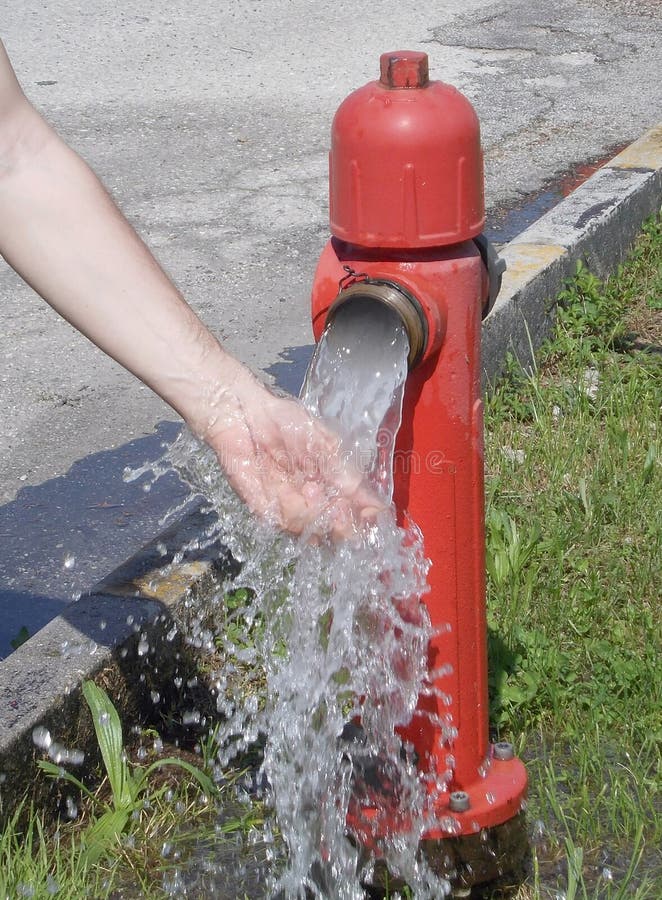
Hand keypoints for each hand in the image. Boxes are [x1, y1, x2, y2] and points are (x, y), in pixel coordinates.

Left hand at [203, 371, 384, 539]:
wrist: (243, 411)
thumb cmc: (285, 421)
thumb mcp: (325, 444)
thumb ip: (347, 474)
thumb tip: (376, 506)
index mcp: (330, 486)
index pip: (353, 515)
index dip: (363, 521)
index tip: (369, 515)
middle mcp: (310, 502)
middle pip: (332, 533)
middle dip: (341, 526)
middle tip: (339, 508)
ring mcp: (285, 507)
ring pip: (308, 532)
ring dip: (315, 516)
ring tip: (312, 488)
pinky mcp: (261, 506)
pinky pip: (281, 523)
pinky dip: (291, 512)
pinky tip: (294, 493)